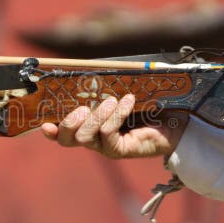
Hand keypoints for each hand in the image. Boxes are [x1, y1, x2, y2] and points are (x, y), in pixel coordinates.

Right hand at [40, 94, 188, 158]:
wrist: (179, 119)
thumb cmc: (150, 102)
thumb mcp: (123, 91)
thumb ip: (105, 87)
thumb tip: (91, 72)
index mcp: (90, 125)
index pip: (64, 133)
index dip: (52, 131)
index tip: (44, 124)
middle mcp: (95, 139)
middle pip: (68, 139)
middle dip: (69, 123)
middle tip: (81, 109)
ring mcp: (108, 146)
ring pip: (86, 137)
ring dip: (96, 116)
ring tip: (112, 100)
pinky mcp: (121, 150)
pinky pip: (108, 134)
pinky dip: (116, 115)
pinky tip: (127, 102)